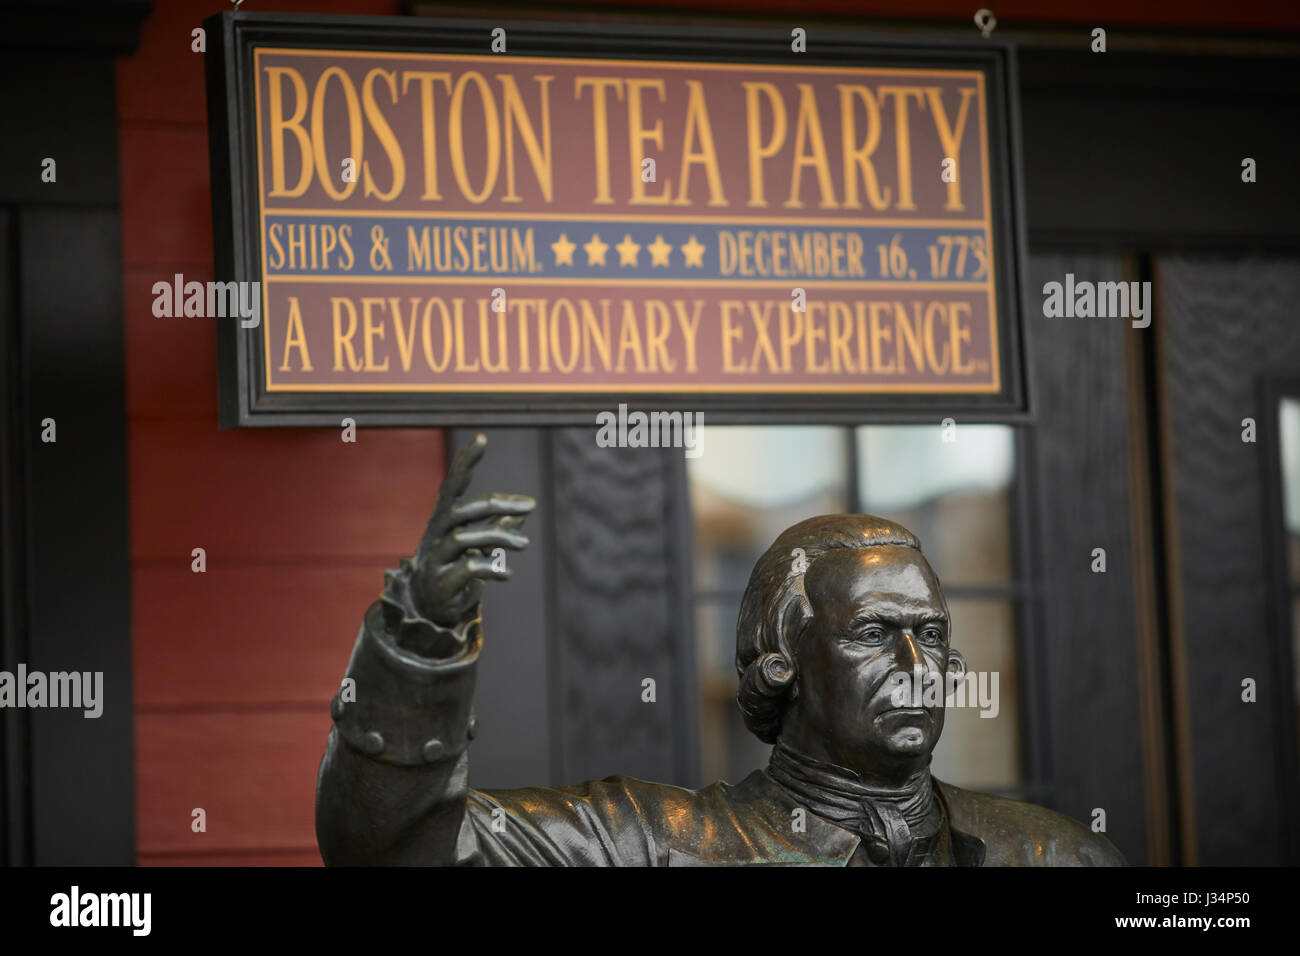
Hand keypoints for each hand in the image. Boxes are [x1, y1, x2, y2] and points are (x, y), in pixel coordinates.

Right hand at [409, 434, 534, 627]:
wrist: (429, 608)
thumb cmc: (455, 568)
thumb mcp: (476, 545)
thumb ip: (497, 528)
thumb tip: (521, 512)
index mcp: (444, 518)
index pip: (452, 484)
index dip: (465, 462)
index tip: (482, 438)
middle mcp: (436, 533)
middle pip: (463, 510)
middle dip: (498, 504)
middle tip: (531, 505)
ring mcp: (435, 557)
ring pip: (465, 539)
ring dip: (500, 538)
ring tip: (526, 544)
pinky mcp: (441, 582)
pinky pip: (469, 568)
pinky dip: (493, 567)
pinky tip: (508, 573)